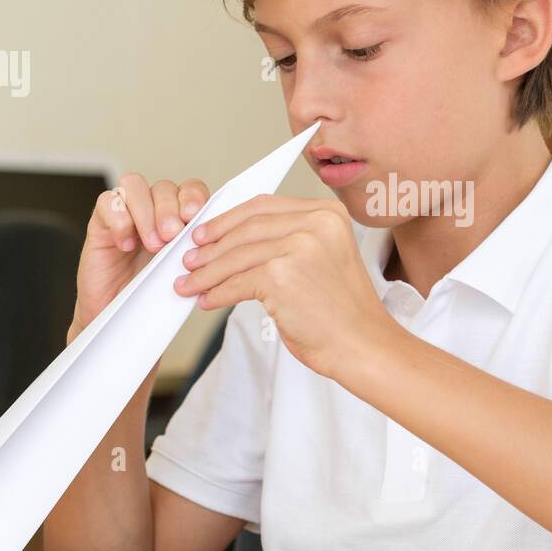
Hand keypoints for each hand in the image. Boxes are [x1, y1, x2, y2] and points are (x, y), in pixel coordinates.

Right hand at [69, 173, 210, 340]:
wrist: (119, 319)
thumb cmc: (153, 296)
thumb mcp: (184, 274)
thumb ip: (198, 253)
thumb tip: (218, 243)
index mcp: (179, 218)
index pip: (190, 189)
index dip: (193, 197)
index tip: (194, 217)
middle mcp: (153, 210)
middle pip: (164, 187)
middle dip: (170, 209)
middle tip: (171, 236)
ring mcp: (126, 213)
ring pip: (135, 186)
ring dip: (146, 212)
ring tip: (152, 243)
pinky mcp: (100, 223)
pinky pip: (107, 202)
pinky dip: (119, 219)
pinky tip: (126, 244)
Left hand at [173, 194, 393, 376]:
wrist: (362, 344)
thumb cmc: (342, 310)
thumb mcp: (322, 258)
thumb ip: (288, 239)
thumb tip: (230, 240)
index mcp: (327, 212)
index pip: (264, 206)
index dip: (228, 219)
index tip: (206, 234)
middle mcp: (316, 223)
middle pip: (246, 228)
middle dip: (212, 246)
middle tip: (190, 260)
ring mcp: (300, 247)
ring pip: (237, 256)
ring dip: (207, 273)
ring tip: (189, 284)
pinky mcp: (282, 276)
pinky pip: (237, 282)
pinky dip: (216, 292)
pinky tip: (206, 300)